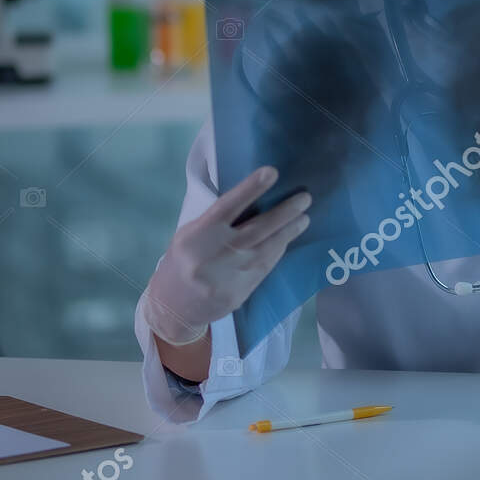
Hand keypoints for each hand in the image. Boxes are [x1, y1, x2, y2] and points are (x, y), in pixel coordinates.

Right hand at [141, 166, 310, 346]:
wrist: (174, 307)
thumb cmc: (182, 262)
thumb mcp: (189, 235)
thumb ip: (216, 221)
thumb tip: (252, 199)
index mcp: (198, 235)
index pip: (228, 206)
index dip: (250, 188)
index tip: (272, 172)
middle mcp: (216, 254)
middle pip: (258, 228)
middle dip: (285, 211)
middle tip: (305, 198)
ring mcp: (230, 275)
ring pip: (268, 248)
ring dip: (289, 231)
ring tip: (305, 217)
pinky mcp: (240, 292)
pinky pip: (266, 266)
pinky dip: (278, 250)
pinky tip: (288, 239)